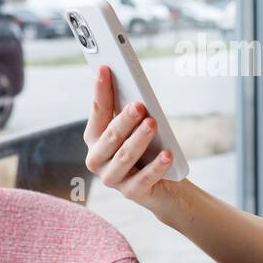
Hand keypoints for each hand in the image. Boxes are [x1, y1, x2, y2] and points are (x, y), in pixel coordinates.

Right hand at [83, 65, 178, 211]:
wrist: (163, 186)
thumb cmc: (147, 149)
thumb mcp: (136, 127)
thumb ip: (129, 109)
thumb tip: (131, 81)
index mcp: (94, 138)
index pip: (97, 112)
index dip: (101, 90)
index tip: (106, 69)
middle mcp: (97, 159)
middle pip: (110, 137)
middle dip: (124, 120)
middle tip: (139, 105)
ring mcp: (112, 178)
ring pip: (125, 157)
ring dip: (139, 139)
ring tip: (152, 123)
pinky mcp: (132, 193)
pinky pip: (144, 179)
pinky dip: (157, 166)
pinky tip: (168, 154)